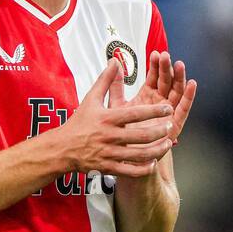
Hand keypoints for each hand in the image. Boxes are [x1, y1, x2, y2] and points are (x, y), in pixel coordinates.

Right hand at [56, 59, 173, 177]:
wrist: (63, 148)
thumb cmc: (79, 122)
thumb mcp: (90, 99)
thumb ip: (105, 80)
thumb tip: (115, 60)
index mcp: (108, 119)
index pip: (135, 114)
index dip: (154, 111)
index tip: (168, 108)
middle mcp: (110, 136)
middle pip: (141, 135)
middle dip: (159, 131)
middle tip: (169, 125)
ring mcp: (109, 154)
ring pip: (139, 155)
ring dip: (157, 150)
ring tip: (167, 144)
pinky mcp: (108, 167)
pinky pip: (130, 171)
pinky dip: (144, 168)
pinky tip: (153, 162)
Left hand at [112, 50, 196, 148]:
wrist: (126, 157)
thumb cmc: (121, 132)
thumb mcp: (116, 106)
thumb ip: (115, 86)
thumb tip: (113, 65)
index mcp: (147, 96)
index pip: (153, 77)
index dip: (155, 65)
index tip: (155, 53)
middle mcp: (159, 103)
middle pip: (166, 81)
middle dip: (166, 68)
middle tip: (165, 55)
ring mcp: (168, 113)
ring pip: (176, 92)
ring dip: (179, 78)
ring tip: (179, 65)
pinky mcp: (174, 125)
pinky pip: (183, 109)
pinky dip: (188, 96)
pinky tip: (191, 84)